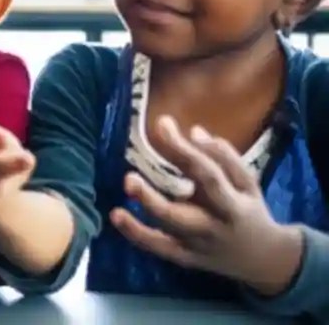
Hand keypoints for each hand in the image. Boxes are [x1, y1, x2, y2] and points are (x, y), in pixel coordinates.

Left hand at [111, 116, 304, 295]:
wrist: (265, 260)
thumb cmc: (250, 211)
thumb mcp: (247, 184)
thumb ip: (224, 157)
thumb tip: (194, 132)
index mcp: (233, 206)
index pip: (207, 176)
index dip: (184, 150)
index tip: (162, 123)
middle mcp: (213, 229)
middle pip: (181, 214)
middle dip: (153, 197)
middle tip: (129, 175)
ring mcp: (197, 246)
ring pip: (166, 233)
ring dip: (140, 215)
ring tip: (123, 191)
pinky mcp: (185, 258)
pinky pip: (158, 248)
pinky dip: (136, 234)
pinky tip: (116, 215)